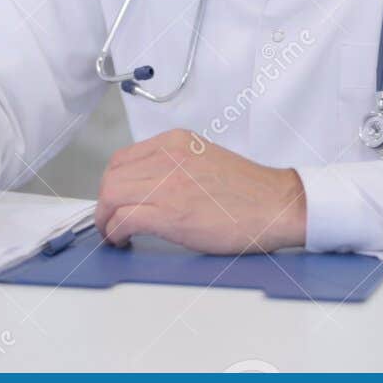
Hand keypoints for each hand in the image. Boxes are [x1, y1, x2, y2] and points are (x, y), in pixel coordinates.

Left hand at [94, 129, 306, 253]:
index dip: (111, 184)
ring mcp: (168, 183)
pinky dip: (115, 231)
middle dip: (104, 204)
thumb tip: (147, 187)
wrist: (278, 205)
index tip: (114, 201)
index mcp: (176, 142)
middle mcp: (168, 156)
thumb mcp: (204, 161)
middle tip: (109, 221)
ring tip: (114, 233)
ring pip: (111, 196)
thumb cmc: (250, 192)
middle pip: (111, 177)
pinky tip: (123, 240)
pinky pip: (124, 218)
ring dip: (105, 219)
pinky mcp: (171, 211)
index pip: (122, 159)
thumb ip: (174, 166)